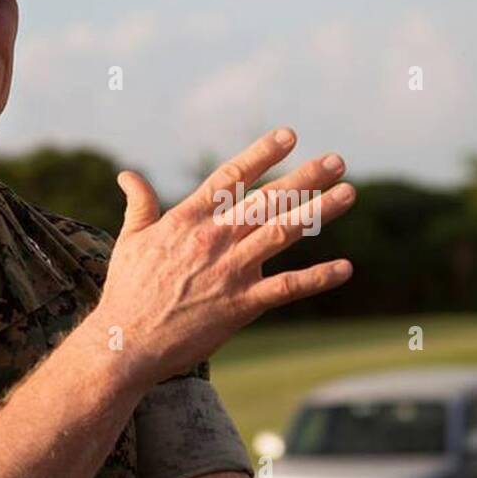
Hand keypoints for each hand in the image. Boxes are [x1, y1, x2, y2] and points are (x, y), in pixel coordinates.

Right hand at [94, 128, 355, 383]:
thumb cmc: (128, 291)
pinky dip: (317, 277)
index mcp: (188, 220)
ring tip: (349, 193)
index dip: (261, 154)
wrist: (127, 342)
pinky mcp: (241, 304)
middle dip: (305, 177)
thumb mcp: (130, 239)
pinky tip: (345, 268)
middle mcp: (214, 239)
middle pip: (267, 199)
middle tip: (337, 160)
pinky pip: (287, 288)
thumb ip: (139, 204)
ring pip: (283, 233)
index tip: (289, 135)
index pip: (231, 177)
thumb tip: (128, 175)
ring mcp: (231, 271)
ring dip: (319, 212)